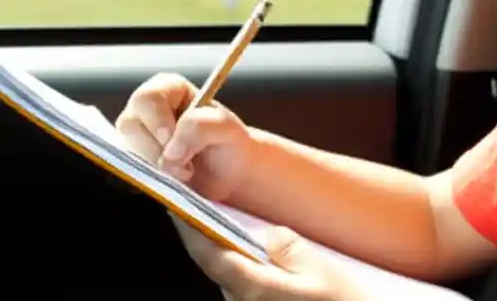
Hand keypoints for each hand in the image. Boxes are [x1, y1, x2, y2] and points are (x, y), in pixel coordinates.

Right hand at [115, 72, 256, 200]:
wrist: (231, 179)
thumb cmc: (229, 145)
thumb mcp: (226, 128)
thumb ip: (200, 127)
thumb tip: (169, 152)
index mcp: (168, 90)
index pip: (148, 98)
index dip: (157, 119)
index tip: (169, 138)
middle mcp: (145, 112)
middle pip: (131, 126)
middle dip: (157, 150)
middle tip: (185, 165)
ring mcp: (135, 139)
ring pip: (128, 153)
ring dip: (156, 170)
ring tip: (184, 174)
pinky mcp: (133, 165)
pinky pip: (129, 174)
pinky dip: (149, 182)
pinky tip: (171, 184)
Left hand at [170, 214, 371, 300]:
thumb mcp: (320, 269)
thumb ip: (287, 248)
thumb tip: (268, 237)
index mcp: (253, 289)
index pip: (206, 252)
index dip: (188, 226)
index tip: (176, 203)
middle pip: (220, 268)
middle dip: (217, 240)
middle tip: (218, 209)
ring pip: (236, 282)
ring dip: (238, 260)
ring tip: (250, 234)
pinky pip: (251, 293)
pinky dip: (254, 276)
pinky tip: (273, 265)